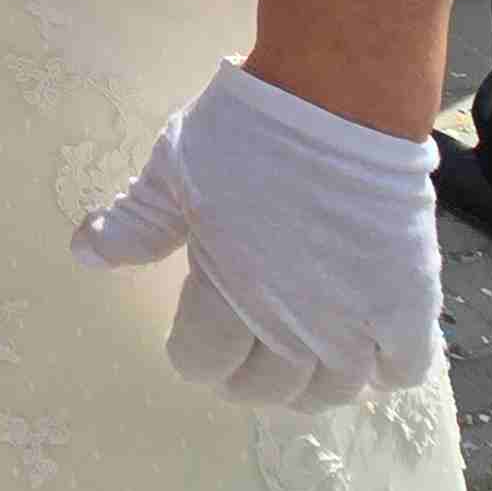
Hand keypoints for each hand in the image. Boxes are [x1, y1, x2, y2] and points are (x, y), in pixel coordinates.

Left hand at [71, 60, 441, 411]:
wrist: (339, 100)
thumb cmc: (248, 132)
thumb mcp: (174, 172)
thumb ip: (136, 223)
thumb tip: (82, 255)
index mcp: (229, 292)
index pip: (202, 364)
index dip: (191, 355)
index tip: (192, 338)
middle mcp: (294, 322)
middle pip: (268, 389)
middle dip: (244, 377)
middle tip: (240, 352)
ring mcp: (357, 319)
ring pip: (333, 391)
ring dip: (308, 383)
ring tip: (297, 358)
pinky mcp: (409, 304)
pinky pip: (401, 370)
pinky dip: (380, 370)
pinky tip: (362, 347)